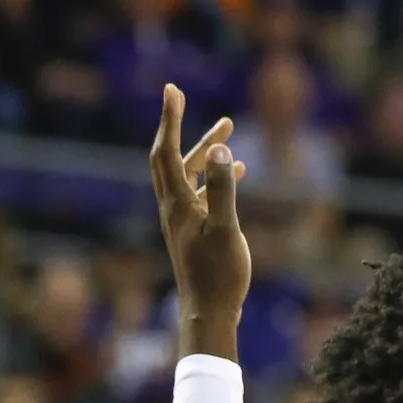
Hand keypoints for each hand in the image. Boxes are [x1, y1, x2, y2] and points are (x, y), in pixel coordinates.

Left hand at [149, 85, 248, 346]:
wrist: (209, 313)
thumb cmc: (219, 274)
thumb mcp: (226, 228)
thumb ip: (222, 188)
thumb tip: (218, 149)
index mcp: (177, 204)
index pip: (166, 152)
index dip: (169, 119)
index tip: (172, 89)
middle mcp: (173, 208)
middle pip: (169, 158)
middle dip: (177, 126)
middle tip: (181, 97)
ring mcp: (183, 219)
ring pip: (186, 173)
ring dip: (202, 149)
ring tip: (228, 128)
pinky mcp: (195, 229)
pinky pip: (200, 190)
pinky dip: (214, 173)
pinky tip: (236, 169)